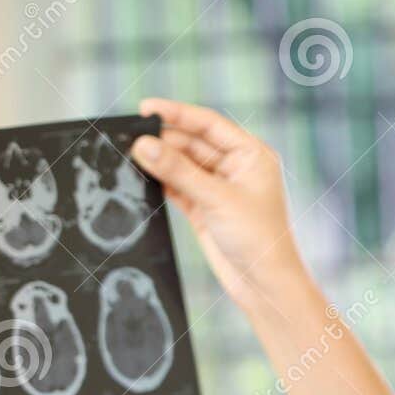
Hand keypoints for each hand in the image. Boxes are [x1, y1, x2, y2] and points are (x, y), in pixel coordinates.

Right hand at [133, 98, 308, 307]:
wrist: (265, 285)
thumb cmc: (258, 239)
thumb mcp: (216, 199)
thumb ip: (178, 171)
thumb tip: (143, 145)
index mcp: (251, 154)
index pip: (209, 124)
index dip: (177, 114)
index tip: (146, 108)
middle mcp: (236, 167)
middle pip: (192, 142)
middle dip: (163, 139)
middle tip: (130, 137)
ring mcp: (219, 188)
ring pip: (182, 165)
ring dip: (159, 161)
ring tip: (129, 154)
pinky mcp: (205, 209)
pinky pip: (178, 187)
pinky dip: (161, 182)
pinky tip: (140, 175)